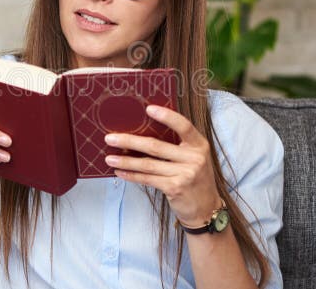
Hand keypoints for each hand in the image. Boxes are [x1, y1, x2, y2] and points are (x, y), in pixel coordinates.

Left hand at [104, 105, 221, 226]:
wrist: (206, 207)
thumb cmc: (194, 178)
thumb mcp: (193, 158)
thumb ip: (177, 145)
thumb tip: (143, 133)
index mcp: (199, 145)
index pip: (184, 126)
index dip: (167, 116)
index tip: (148, 109)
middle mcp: (194, 158)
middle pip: (156, 146)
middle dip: (130, 141)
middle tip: (110, 138)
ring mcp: (185, 174)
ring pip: (148, 164)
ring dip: (126, 161)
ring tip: (109, 157)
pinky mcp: (175, 188)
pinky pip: (148, 179)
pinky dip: (132, 175)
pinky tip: (120, 171)